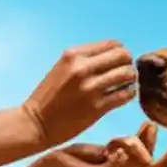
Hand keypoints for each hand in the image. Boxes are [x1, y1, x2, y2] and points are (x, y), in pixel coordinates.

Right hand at [21, 40, 137, 146]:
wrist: (36, 122)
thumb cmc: (49, 96)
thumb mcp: (62, 68)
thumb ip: (85, 60)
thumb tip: (116, 56)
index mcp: (72, 55)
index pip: (113, 44)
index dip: (119, 53)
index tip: (115, 63)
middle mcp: (82, 68)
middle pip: (123, 56)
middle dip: (126, 64)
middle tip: (121, 74)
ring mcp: (90, 88)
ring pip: (128, 74)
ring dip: (129, 80)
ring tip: (121, 86)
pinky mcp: (97, 107)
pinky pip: (126, 94)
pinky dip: (128, 94)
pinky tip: (120, 97)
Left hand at [44, 122, 166, 166]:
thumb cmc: (72, 159)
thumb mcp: (103, 151)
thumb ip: (123, 149)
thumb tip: (143, 135)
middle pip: (150, 165)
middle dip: (150, 144)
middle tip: (149, 125)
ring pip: (139, 160)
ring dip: (129, 143)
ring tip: (114, 139)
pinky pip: (124, 162)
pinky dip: (122, 150)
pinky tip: (114, 147)